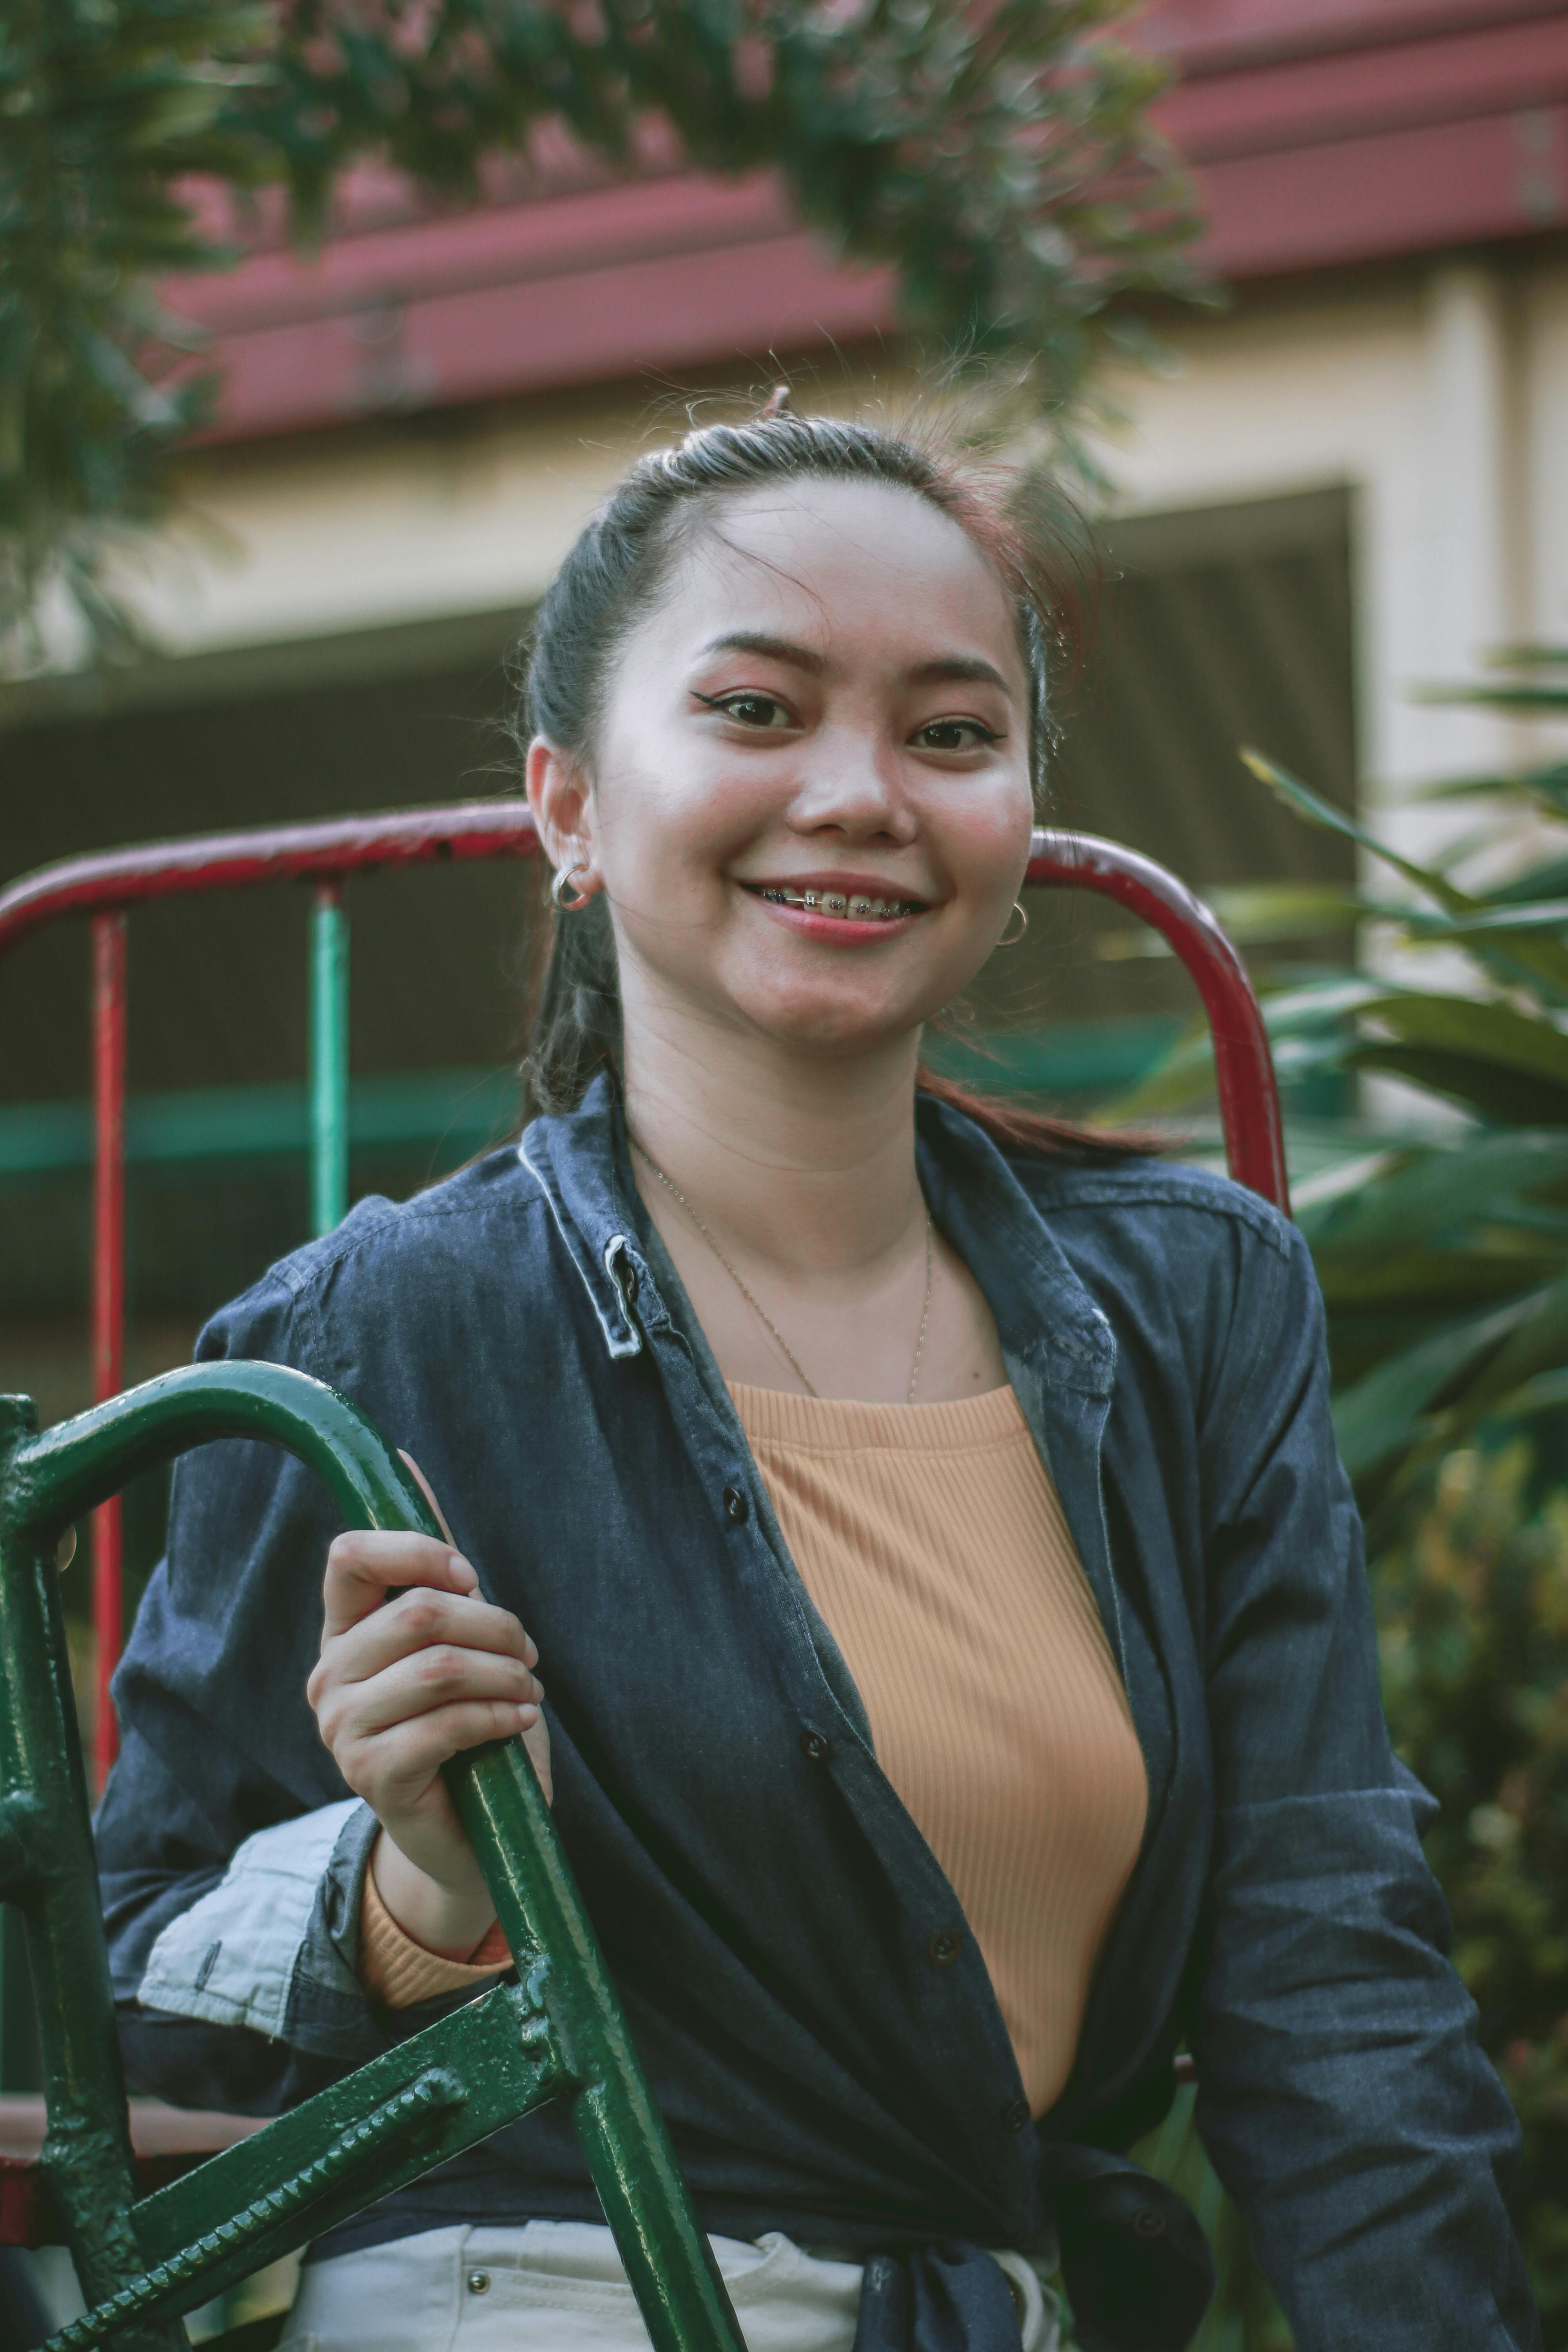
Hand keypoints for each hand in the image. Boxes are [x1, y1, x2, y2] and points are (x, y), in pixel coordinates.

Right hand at [305, 1457, 550, 1955]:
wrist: (471, 1833)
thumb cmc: (466, 1724)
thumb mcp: (458, 1636)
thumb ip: (432, 1563)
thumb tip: (405, 1459)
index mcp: (343, 1632)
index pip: (349, 1557)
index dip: (417, 1552)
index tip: (468, 1574)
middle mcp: (329, 1676)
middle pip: (417, 1613)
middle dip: (495, 1624)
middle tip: (528, 1652)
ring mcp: (342, 1730)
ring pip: (437, 1668)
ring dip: (504, 1673)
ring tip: (528, 1690)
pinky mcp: (372, 1777)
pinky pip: (443, 1725)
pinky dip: (497, 1715)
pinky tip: (518, 1721)